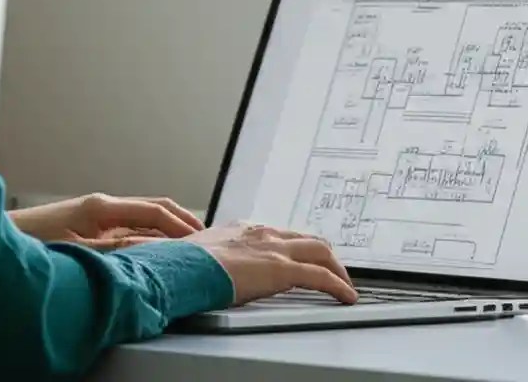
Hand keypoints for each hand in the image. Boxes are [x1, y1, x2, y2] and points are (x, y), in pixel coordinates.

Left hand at [9, 193, 203, 250]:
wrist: (2, 240)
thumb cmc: (34, 244)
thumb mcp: (82, 251)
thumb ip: (120, 248)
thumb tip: (155, 246)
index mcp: (102, 207)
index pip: (153, 211)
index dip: (179, 225)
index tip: (199, 238)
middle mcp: (102, 204)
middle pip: (152, 206)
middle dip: (180, 218)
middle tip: (204, 235)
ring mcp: (96, 211)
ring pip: (142, 214)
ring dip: (166, 224)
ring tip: (187, 240)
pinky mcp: (89, 222)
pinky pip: (128, 223)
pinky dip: (148, 230)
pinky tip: (155, 244)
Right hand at [187, 222, 358, 304]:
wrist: (181, 267)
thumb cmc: (182, 265)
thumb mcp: (198, 256)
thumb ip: (210, 260)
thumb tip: (200, 272)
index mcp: (243, 230)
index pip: (280, 236)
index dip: (295, 248)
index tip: (299, 258)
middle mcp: (263, 234)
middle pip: (306, 239)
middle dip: (323, 255)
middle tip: (332, 270)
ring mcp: (275, 249)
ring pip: (320, 252)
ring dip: (336, 269)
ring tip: (344, 285)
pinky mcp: (283, 269)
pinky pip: (321, 276)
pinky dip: (338, 286)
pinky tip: (346, 297)